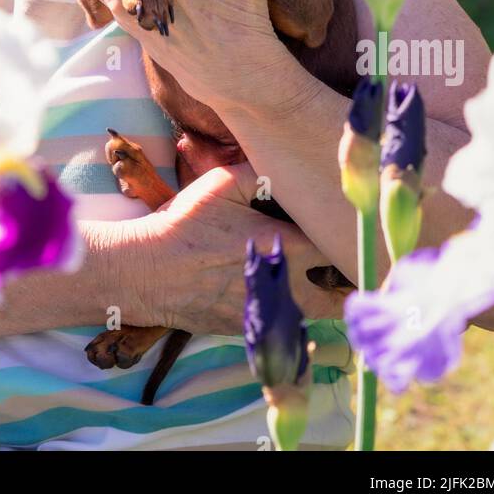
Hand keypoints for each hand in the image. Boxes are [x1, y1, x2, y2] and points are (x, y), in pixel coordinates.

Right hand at [126, 163, 349, 333]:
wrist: (147, 271)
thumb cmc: (184, 225)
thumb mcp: (221, 184)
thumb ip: (260, 173)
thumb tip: (286, 163)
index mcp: (282, 245)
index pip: (335, 248)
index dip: (343, 242)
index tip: (347, 235)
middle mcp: (282, 284)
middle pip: (335, 294)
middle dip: (342, 282)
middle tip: (344, 267)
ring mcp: (265, 313)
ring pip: (313, 316)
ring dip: (321, 303)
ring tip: (321, 287)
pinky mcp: (249, 330)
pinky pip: (283, 328)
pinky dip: (290, 316)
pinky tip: (282, 299)